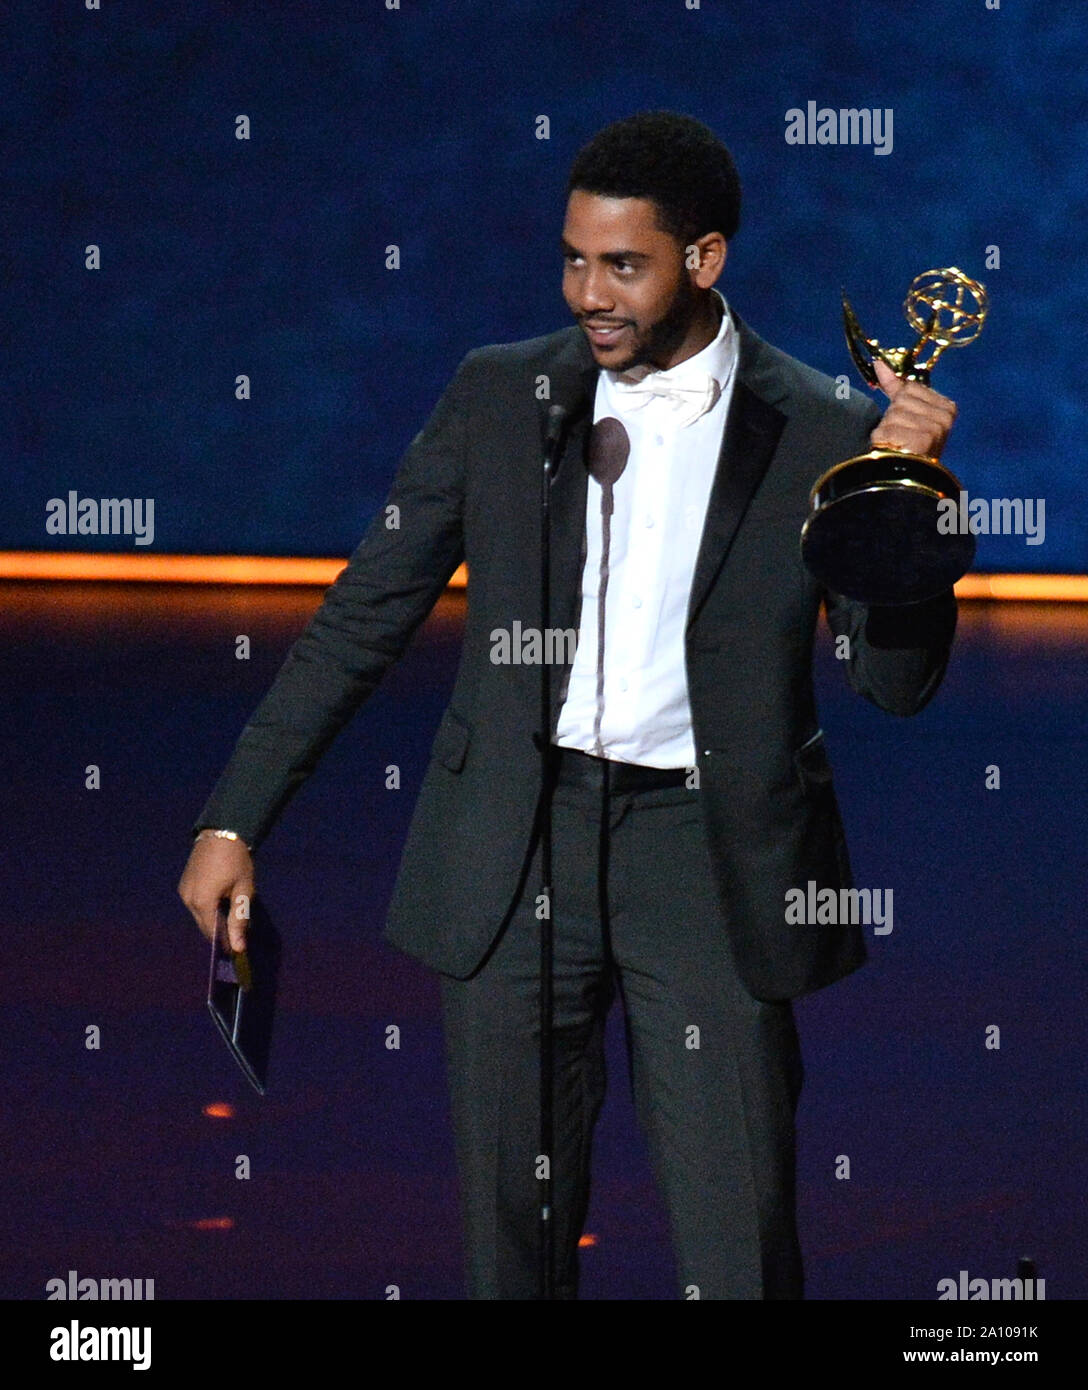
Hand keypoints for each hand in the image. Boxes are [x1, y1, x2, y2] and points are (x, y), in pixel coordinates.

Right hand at [178, 836, 254, 951]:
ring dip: (213, 920)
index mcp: (202, 902)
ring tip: (232, 916)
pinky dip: (207, 909)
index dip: (226, 943)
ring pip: (199, 916)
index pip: (213, 934)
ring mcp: (184, 891)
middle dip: (220, 933)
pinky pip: (195, 905)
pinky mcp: (184, 885)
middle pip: (204, 926)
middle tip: (238, 934)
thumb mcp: (243, 889)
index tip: (239, 949)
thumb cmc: (236, 860)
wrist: (222, 832)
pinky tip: (221, 903)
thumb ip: (239, 919)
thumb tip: (239, 948)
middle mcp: (188, 900)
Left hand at [869, 357, 956, 459]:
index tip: (905, 424)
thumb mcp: (908, 414)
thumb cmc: (907, 447)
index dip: (899, 406)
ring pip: (892, 414)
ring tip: (896, 446)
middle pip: (900, 400)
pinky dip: (882, 442)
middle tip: (900, 438)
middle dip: (891, 419)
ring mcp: (935, 429)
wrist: (907, 480)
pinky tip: (892, 451)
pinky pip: (887, 431)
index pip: (909, 388)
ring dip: (886, 432)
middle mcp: (946, 417)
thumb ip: (896, 387)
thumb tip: (878, 363)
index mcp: (948, 408)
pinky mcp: (922, 441)